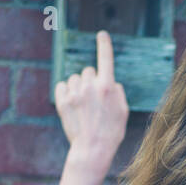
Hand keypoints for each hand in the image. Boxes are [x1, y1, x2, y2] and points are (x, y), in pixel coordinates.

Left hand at [54, 30, 128, 182]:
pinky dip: (66, 91)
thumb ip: (117, 92)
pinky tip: (72, 103)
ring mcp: (75, 94)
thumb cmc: (111, 131)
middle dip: (91, 80)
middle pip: (88, 70)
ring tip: (83, 104)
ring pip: (75, 78)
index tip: (101, 35)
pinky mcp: (62, 102)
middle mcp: (90, 87)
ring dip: (78, 86)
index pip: (106, 59)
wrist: (92, 149)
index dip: (104, 45)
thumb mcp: (124, 111)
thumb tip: (109, 82)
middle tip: (94, 98)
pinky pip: (62, 85)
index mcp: (107, 87)